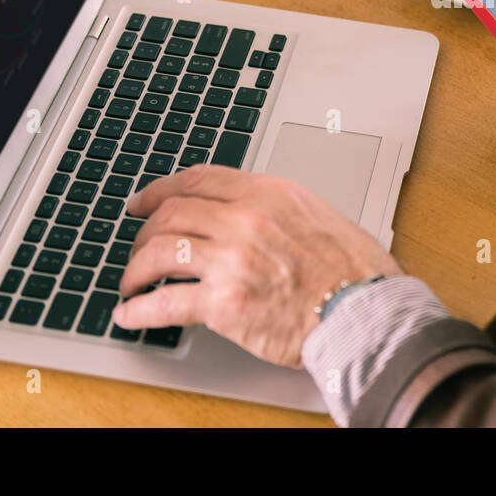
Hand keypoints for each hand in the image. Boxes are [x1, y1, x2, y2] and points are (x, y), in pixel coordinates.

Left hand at [112, 164, 400, 367]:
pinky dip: (139, 311)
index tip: (143, 202)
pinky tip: (131, 316)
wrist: (365, 311)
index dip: (159, 190)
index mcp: (269, 193)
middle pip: (171, 214)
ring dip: (135, 270)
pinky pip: (164, 303)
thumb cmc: (354, 271)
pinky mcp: (225, 304)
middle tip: (137, 248)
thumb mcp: (316, 215)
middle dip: (143, 233)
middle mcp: (246, 219)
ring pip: (158, 253)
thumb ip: (276, 209)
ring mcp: (233, 260)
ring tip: (131, 283)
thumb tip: (245, 213)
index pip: (198, 179)